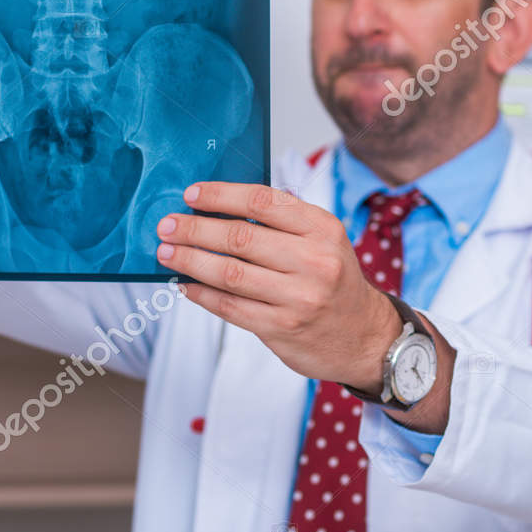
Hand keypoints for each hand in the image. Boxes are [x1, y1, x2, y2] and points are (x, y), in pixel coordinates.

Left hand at [154, 182, 403, 391]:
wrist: (364, 335)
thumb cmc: (334, 280)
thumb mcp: (323, 240)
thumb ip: (283, 223)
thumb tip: (219, 207)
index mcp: (322, 229)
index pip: (263, 202)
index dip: (221, 195)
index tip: (191, 195)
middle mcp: (314, 261)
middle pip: (240, 237)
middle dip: (195, 229)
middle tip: (167, 224)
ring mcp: (299, 297)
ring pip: (230, 273)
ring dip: (190, 260)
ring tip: (166, 252)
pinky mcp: (283, 328)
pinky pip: (231, 307)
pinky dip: (202, 294)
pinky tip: (185, 284)